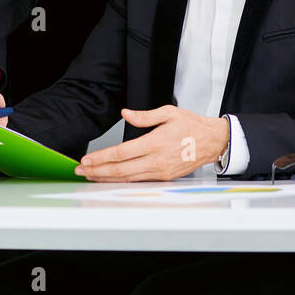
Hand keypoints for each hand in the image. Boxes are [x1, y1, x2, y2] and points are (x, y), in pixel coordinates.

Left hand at [74, 106, 229, 181]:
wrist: (213, 142)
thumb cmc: (192, 126)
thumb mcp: (169, 112)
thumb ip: (144, 116)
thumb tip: (125, 113)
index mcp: (155, 142)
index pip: (121, 153)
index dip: (101, 158)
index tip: (86, 159)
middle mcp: (157, 160)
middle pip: (120, 170)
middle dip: (97, 171)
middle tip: (81, 171)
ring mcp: (160, 172)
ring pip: (127, 179)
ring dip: (106, 178)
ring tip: (91, 176)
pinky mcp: (164, 178)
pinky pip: (138, 181)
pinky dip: (122, 181)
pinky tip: (112, 179)